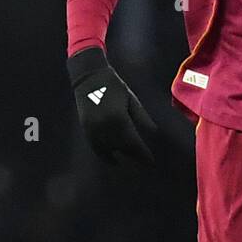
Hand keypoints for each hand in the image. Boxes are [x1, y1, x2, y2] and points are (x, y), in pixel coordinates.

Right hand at [67, 47, 156, 164]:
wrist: (90, 77)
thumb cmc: (114, 86)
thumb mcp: (131, 100)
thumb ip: (142, 117)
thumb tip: (154, 132)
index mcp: (119, 119)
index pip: (134, 143)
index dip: (143, 155)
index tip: (151, 162)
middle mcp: (106, 127)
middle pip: (122, 148)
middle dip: (134, 156)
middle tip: (144, 163)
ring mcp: (94, 129)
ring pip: (108, 150)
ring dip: (119, 157)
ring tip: (130, 163)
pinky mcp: (86, 129)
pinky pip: (95, 147)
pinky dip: (104, 154)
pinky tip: (113, 159)